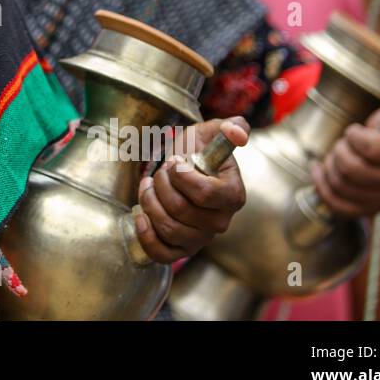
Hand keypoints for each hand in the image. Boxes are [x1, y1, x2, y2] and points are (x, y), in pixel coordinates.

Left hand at [134, 117, 248, 263]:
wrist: (179, 170)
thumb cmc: (195, 151)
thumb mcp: (209, 132)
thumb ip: (229, 127)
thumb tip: (238, 134)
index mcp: (233, 195)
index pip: (204, 193)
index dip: (180, 176)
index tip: (173, 162)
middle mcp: (220, 222)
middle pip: (180, 209)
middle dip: (161, 184)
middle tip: (160, 172)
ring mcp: (201, 238)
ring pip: (168, 228)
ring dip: (149, 202)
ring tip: (148, 186)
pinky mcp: (182, 250)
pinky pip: (162, 253)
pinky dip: (145, 234)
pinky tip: (140, 213)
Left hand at [310, 104, 379, 218]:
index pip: (372, 149)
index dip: (355, 136)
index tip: (355, 131)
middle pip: (352, 169)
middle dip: (340, 150)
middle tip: (344, 143)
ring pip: (342, 185)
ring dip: (330, 165)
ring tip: (337, 154)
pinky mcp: (369, 209)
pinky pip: (338, 205)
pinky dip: (322, 187)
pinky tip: (319, 170)